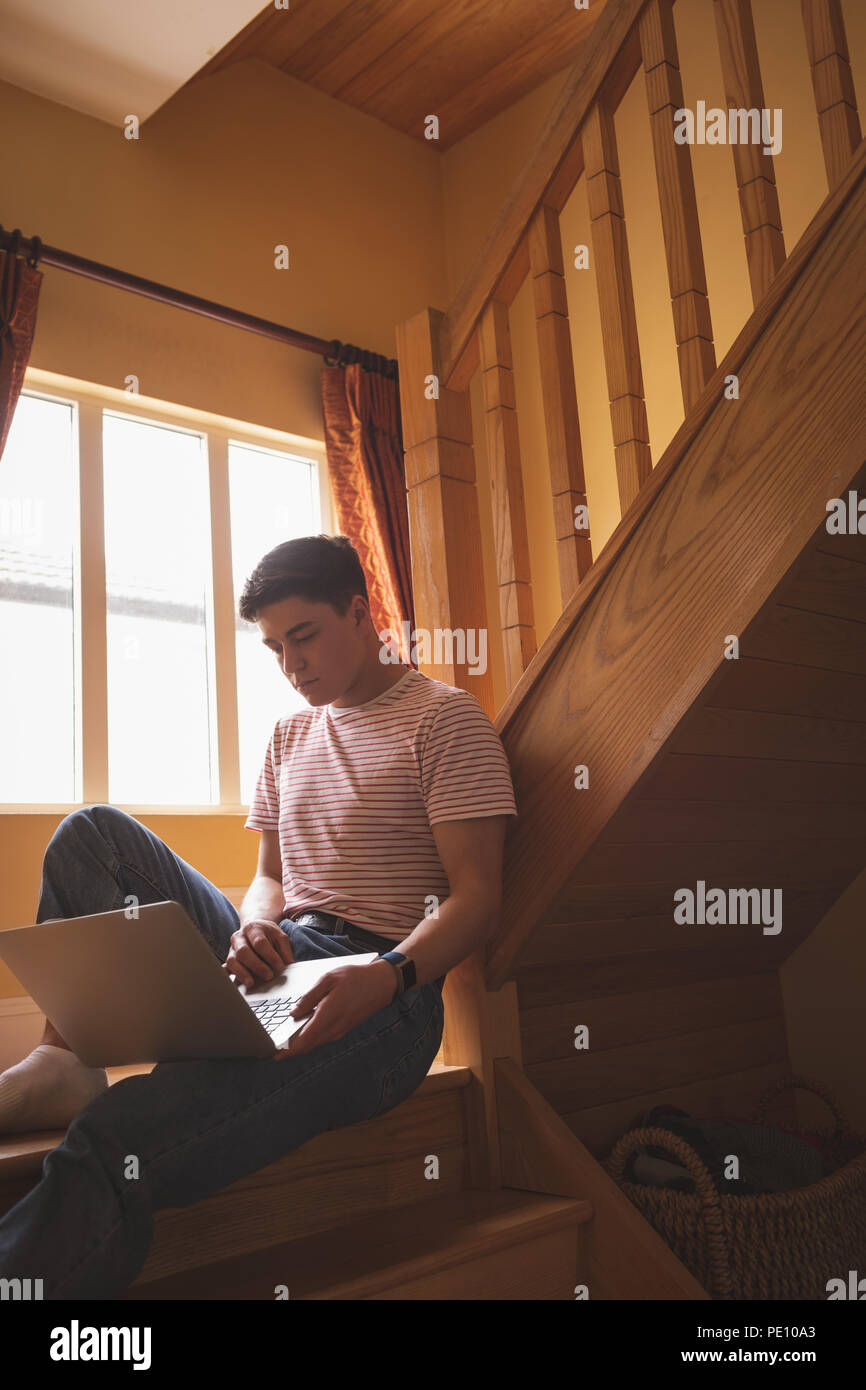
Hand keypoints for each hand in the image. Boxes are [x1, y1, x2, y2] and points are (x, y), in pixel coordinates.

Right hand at [222, 917, 293, 987]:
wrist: (254, 928)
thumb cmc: (268, 934)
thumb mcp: (279, 936)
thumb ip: (285, 949)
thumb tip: (289, 963)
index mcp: (253, 928)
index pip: (259, 943)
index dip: (270, 956)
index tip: (280, 966)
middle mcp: (239, 937)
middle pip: (243, 951)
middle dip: (256, 966)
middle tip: (269, 976)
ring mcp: (231, 948)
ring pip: (232, 961)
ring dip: (242, 973)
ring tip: (252, 983)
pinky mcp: (228, 959)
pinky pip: (226, 968)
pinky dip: (229, 976)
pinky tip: (236, 984)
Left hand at [273, 960, 397, 1058]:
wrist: (381, 984)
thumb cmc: (355, 978)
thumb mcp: (329, 979)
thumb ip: (309, 997)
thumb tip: (294, 1013)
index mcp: (328, 1015)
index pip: (304, 1041)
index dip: (288, 1050)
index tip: (274, 1054)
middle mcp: (334, 1028)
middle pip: (307, 1045)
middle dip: (290, 1049)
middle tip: (274, 1047)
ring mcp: (340, 1030)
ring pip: (315, 1042)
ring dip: (300, 1043)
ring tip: (285, 1038)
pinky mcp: (343, 1029)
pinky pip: (323, 1037)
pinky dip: (311, 1037)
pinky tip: (303, 1029)